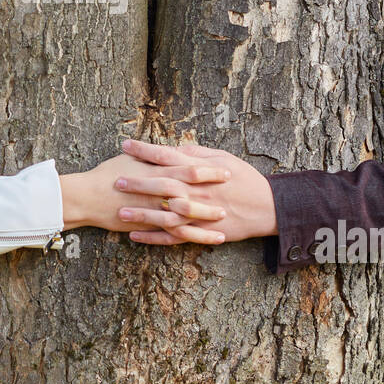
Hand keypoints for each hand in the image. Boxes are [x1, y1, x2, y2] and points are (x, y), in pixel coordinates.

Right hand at [60, 153, 229, 244]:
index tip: (227, 171)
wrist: (88, 196)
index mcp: (158, 171)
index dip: (210, 170)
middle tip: (234, 194)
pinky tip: (211, 240)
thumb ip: (153, 154)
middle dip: (215, 194)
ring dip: (208, 218)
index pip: (190, 169)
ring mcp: (156, 211)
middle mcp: (160, 192)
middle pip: (194, 193)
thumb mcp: (131, 158)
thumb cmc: (108, 174)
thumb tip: (171, 149)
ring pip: (189, 216)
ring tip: (225, 219)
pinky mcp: (151, 227)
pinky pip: (177, 235)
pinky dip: (195, 237)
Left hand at [114, 138, 276, 244]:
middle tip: (117, 180)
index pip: (168, 157)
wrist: (266, 207)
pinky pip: (173, 237)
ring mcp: (198, 214)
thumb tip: (176, 147)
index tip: (126, 145)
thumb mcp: (224, 157)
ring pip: (164, 215)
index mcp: (200, 171)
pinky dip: (153, 237)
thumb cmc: (245, 179)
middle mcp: (196, 192)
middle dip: (138, 182)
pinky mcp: (201, 232)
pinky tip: (135, 235)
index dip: (145, 150)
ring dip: (141, 213)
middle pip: (162, 185)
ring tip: (120, 211)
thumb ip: (198, 153)